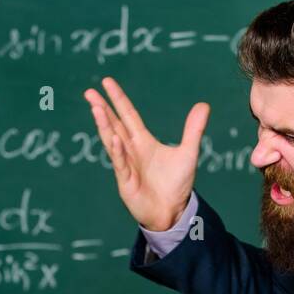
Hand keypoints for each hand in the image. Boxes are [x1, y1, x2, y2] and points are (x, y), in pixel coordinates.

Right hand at [83, 76, 208, 230]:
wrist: (172, 211)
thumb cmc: (176, 184)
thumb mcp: (188, 153)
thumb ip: (193, 129)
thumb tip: (204, 104)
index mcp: (142, 141)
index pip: (127, 115)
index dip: (117, 99)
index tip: (106, 82)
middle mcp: (130, 150)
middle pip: (114, 124)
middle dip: (102, 108)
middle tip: (90, 92)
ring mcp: (125, 165)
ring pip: (112, 140)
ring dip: (104, 125)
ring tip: (96, 108)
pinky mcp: (125, 181)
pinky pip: (120, 163)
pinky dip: (117, 151)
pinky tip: (114, 138)